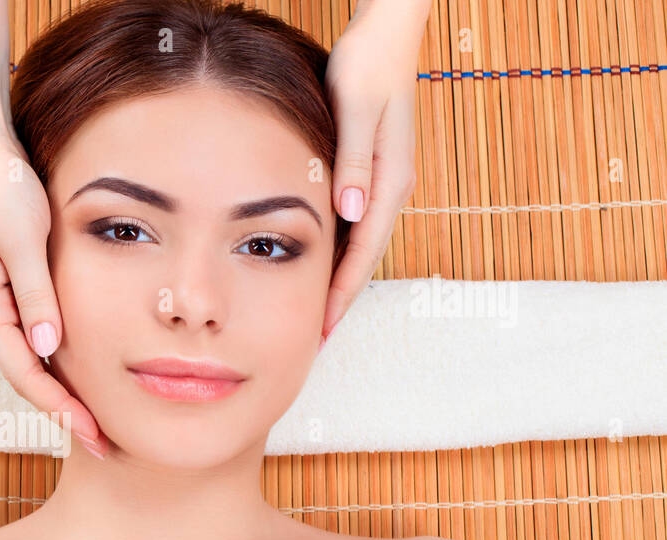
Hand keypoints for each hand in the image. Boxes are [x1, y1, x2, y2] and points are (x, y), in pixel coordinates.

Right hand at [0, 129, 103, 457]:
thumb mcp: (24, 238)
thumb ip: (37, 295)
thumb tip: (48, 349)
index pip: (26, 374)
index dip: (60, 408)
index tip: (93, 433)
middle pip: (27, 377)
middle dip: (64, 412)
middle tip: (104, 442)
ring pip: (30, 362)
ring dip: (61, 392)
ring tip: (97, 419)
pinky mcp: (6, 290)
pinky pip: (32, 338)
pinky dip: (57, 363)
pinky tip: (80, 375)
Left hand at [322, 2, 424, 341]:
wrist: (386, 32)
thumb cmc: (368, 63)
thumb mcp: (357, 108)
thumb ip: (354, 162)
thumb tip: (352, 214)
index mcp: (390, 180)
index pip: (364, 254)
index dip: (341, 295)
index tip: (322, 331)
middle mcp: (391, 187)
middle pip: (364, 259)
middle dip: (340, 300)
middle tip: (314, 341)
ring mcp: (383, 181)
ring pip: (359, 246)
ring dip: (338, 280)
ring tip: (314, 316)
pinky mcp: (371, 171)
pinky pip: (355, 225)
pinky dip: (337, 252)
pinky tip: (316, 266)